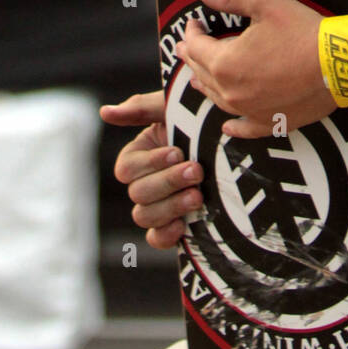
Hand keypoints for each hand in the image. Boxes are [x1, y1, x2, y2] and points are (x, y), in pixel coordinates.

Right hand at [100, 91, 203, 248]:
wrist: (242, 146)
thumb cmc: (206, 121)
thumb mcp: (177, 109)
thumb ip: (142, 108)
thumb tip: (105, 112)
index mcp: (142, 154)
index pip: (127, 168)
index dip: (150, 163)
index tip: (177, 152)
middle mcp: (147, 181)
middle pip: (137, 193)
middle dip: (168, 182)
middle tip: (196, 171)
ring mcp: (160, 205)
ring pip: (144, 216)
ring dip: (171, 206)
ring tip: (198, 196)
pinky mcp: (176, 225)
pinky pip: (157, 239)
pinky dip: (166, 234)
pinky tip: (184, 224)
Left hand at [177, 0, 337, 139]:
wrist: (340, 63)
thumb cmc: (304, 32)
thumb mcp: (266, 4)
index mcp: (225, 63)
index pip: (196, 47)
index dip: (192, 33)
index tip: (194, 24)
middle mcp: (232, 92)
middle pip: (202, 74)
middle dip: (194, 57)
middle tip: (188, 48)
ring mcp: (250, 111)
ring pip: (218, 100)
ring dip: (205, 86)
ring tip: (198, 78)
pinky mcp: (271, 122)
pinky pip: (245, 128)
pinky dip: (234, 127)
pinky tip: (228, 126)